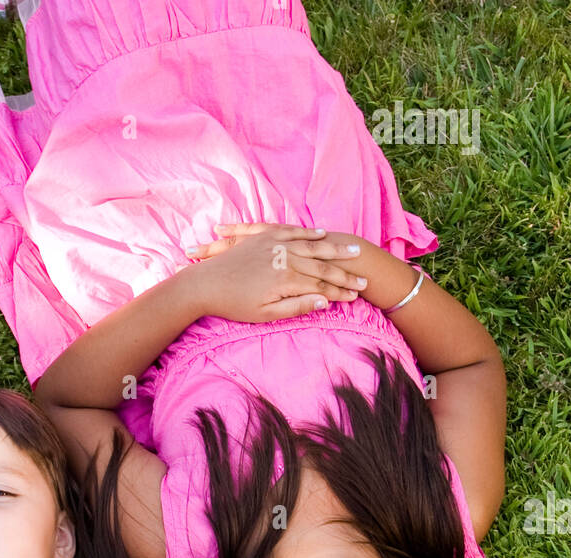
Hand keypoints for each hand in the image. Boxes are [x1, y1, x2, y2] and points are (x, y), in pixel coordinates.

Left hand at [185, 222, 368, 322]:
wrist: (205, 284)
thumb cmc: (235, 305)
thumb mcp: (267, 314)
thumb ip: (296, 307)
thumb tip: (324, 301)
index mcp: (286, 277)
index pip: (321, 284)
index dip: (340, 292)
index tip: (357, 296)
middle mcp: (284, 256)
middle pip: (322, 264)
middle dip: (344, 273)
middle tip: (364, 279)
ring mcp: (275, 244)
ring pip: (312, 245)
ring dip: (334, 248)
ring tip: (354, 250)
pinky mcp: (265, 236)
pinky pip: (292, 231)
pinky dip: (308, 233)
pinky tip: (321, 233)